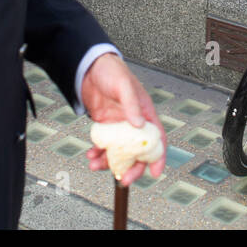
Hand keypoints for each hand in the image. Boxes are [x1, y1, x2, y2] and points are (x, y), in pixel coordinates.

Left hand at [81, 53, 165, 186]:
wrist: (88, 67)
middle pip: (138, 151)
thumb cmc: (111, 71)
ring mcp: (118, 126)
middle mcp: (133, 123)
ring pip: (119, 152)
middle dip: (132, 168)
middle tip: (124, 179)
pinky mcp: (104, 127)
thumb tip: (139, 125)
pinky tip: (91, 156)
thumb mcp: (123, 85)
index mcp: (145, 113)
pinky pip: (104, 146)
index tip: (155, 172)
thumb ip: (132, 104)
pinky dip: (98, 154)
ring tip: (96, 166)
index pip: (157, 137)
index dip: (158, 156)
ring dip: (110, 163)